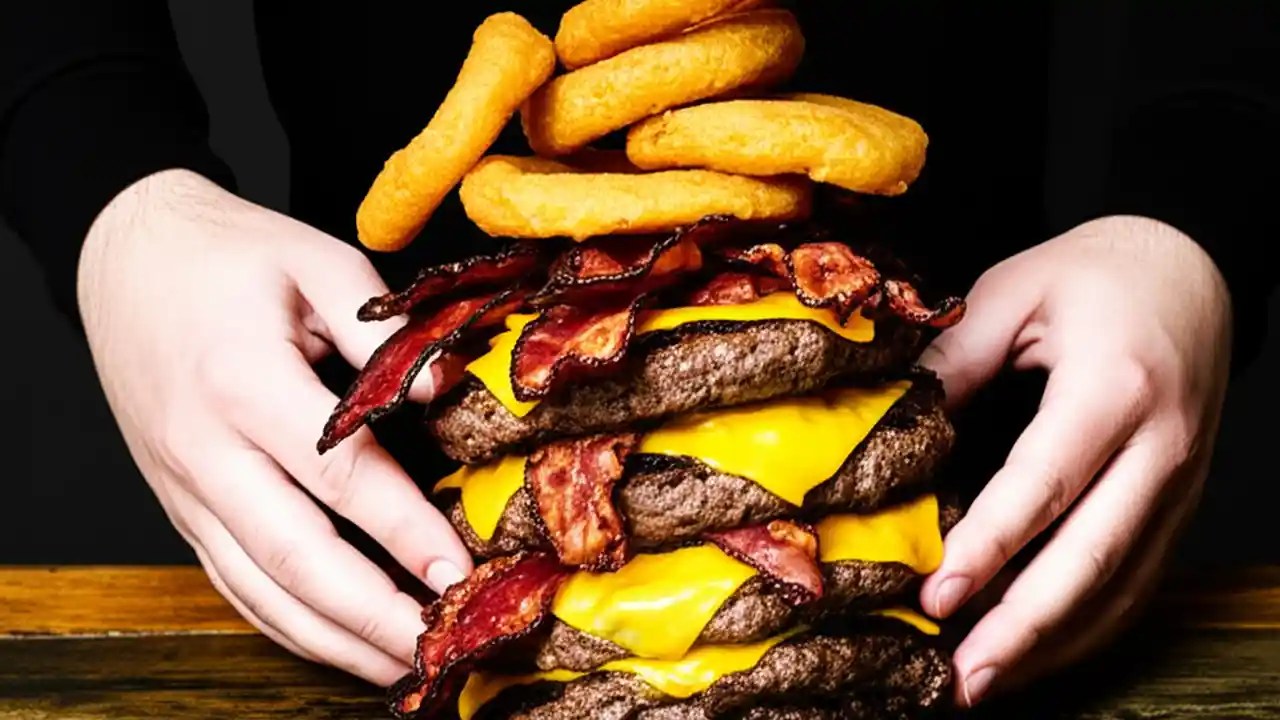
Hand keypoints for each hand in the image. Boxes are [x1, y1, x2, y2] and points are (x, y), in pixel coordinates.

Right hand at [77, 169, 471, 684]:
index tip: (458, 572)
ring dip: (332, 640)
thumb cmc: (228, 254)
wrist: (125, 254)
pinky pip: (230, 582)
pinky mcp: (179, 504)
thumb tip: (443, 391)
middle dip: (372, 616)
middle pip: (295, 557)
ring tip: (400, 667)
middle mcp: (207, 449)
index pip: (337, 475)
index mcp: (244, 382)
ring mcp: (186, 486)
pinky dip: (284, 624)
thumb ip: (382, 330)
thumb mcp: (314, 259)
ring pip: (258, 588)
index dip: (402, 530)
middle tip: (439, 649)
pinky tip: (334, 644)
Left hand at [917, 215, 1232, 705]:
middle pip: (1092, 557)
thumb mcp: (1013, 291)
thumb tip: (894, 426)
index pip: (1044, 485)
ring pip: (1121, 585)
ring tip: (987, 681)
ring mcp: (1178, 482)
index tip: (938, 596)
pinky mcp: (1178, 501)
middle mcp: (1159, 447)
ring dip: (1054, 643)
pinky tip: (1036, 649)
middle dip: (1024, 627)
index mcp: (1113, 388)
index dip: (989, 547)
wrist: (1193, 265)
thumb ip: (954, 360)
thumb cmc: (1097, 273)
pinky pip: (1138, 578)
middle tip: (963, 678)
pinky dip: (1087, 624)